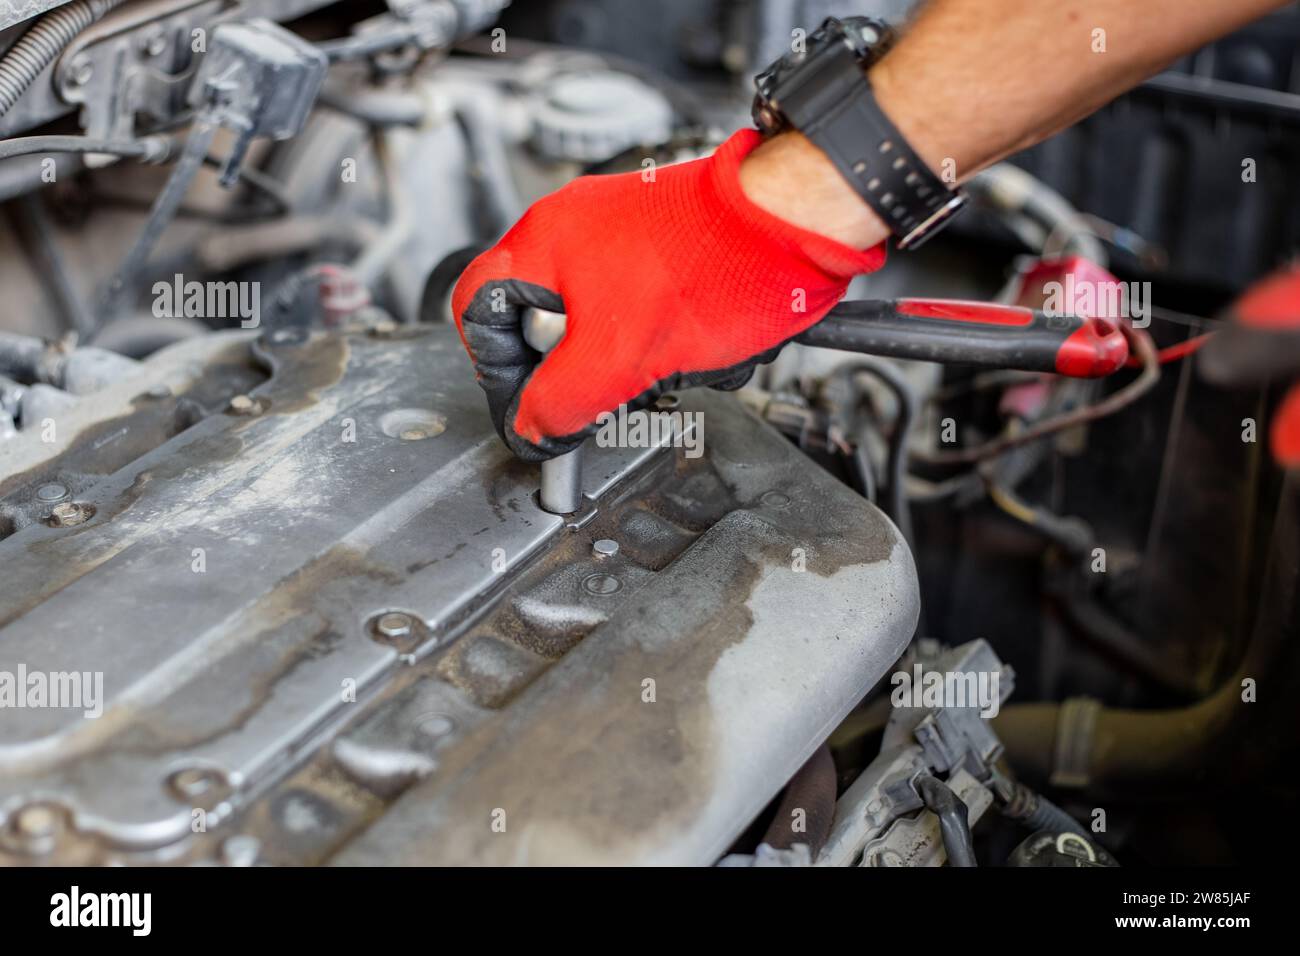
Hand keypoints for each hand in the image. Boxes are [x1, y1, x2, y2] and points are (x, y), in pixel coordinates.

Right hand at [452, 128, 885, 460]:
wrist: (794, 225)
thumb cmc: (715, 265)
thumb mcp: (617, 358)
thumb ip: (560, 401)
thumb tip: (530, 427)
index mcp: (542, 243)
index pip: (475, 309)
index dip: (493, 368)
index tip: (525, 404)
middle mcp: (575, 229)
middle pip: (541, 324)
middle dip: (578, 372)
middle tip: (601, 397)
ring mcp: (622, 234)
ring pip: (600, 324)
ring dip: (632, 361)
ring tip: (670, 367)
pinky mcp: (666, 246)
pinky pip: (647, 310)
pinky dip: (668, 341)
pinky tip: (700, 349)